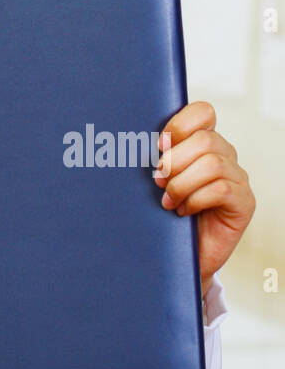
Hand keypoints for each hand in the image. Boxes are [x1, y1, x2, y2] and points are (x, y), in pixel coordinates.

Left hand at [153, 100, 254, 296]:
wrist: (176, 256)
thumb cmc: (161, 213)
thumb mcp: (155, 178)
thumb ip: (153, 155)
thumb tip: (124, 135)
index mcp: (204, 142)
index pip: (203, 112)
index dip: (179, 124)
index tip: (158, 145)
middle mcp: (226, 156)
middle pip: (205, 140)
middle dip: (175, 161)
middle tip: (157, 180)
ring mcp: (238, 179)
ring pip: (212, 164)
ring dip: (182, 183)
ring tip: (167, 199)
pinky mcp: (244, 203)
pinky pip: (221, 189)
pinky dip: (195, 199)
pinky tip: (182, 210)